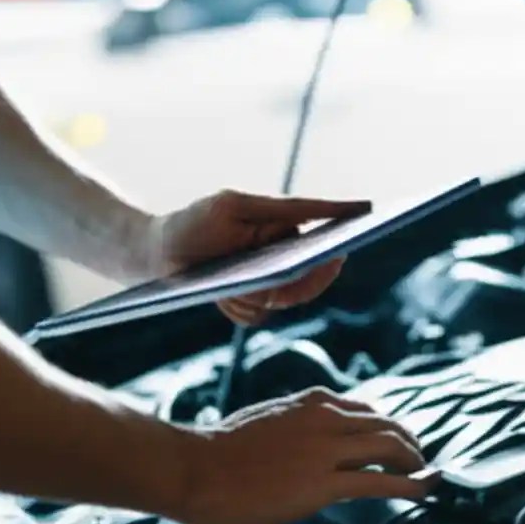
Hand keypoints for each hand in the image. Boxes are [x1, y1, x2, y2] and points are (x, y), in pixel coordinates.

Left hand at [133, 190, 370, 325]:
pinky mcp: (249, 306)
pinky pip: (256, 316)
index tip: (367, 212)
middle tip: (296, 278)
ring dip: (261, 294)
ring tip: (234, 286)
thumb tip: (302, 231)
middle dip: (305, 279)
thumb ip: (272, 216)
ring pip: (285, 299)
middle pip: (312, 274)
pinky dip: (240, 307)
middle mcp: (282, 255)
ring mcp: (267, 284)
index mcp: (283, 226)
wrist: (157, 251)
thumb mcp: (232, 208)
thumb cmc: (195, 222)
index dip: (346, 218)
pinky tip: (221, 295)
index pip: (322, 221)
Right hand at [177, 387, 435, 523]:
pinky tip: (423, 490)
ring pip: (389, 446)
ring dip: (414, 461)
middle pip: (385, 424)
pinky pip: (378, 481)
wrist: (195, 468)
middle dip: (409, 443)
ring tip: (424, 475)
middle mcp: (325, 417)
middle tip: (419, 460)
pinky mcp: (322, 483)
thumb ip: (297, 427)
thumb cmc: (218, 451)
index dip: (388, 427)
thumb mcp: (267, 422)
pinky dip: (409, 484)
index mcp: (311, 402)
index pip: (365, 410)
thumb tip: (312, 443)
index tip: (398, 442)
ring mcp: (325, 449)